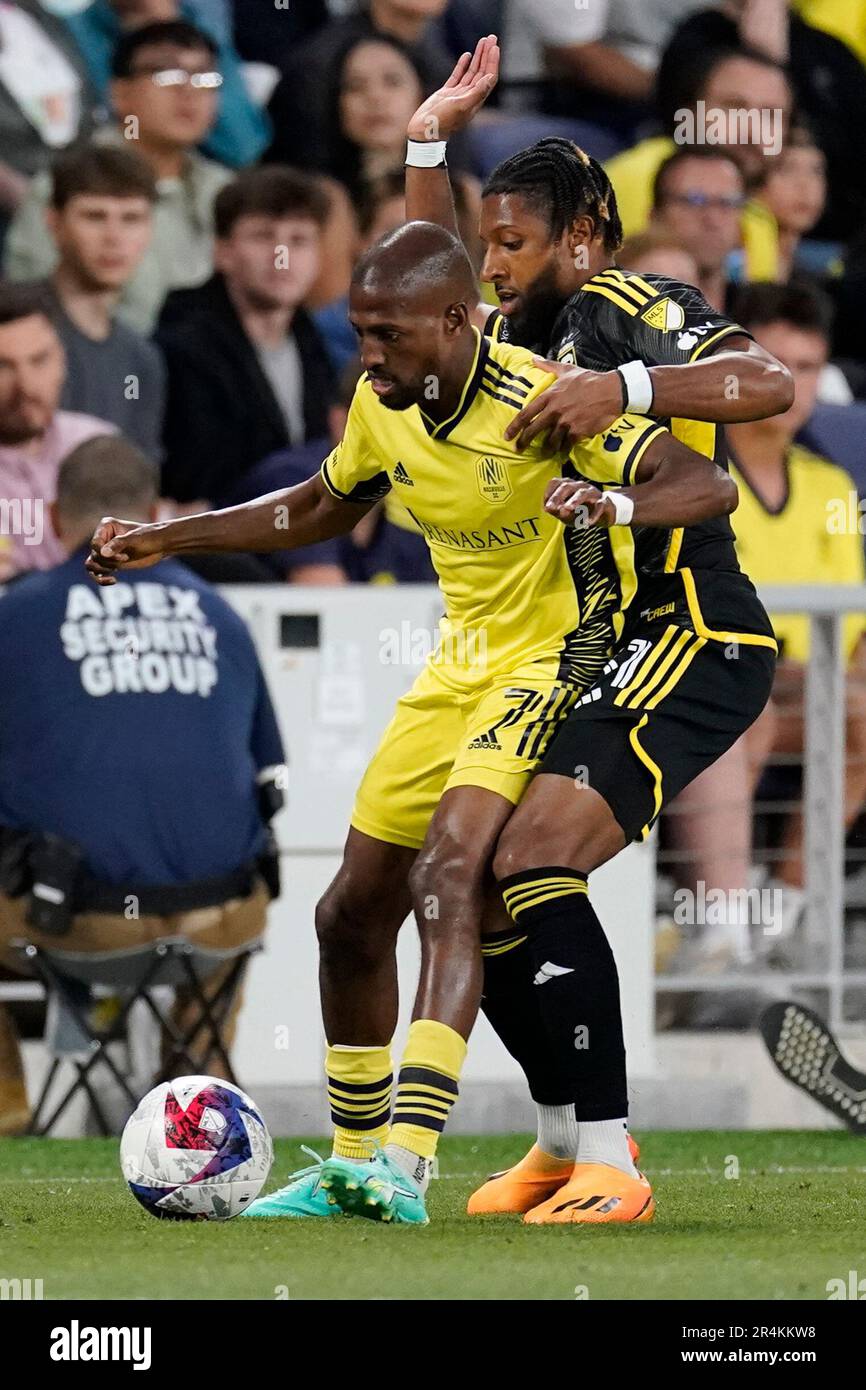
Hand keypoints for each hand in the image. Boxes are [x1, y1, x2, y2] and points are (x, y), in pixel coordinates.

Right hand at [85, 517, 166, 585]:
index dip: (106, 554)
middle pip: (94, 555)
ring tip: (115, 572)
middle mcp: (103, 538)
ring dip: (102, 571)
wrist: (161, 545)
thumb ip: (118, 544)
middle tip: (125, 560)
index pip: (95, 544)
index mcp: (106, 527)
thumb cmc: (149, 536)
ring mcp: (106, 551)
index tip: (124, 557)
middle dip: (108, 562)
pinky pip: (97, 573)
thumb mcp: (135, 539)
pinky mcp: (111, 562)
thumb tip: (103, 553)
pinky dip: (101, 579)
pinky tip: (113, 581)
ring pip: (92, 565)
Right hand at [407, 34, 498, 142]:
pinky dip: (463, 65)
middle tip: (491, 37)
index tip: (495, 47)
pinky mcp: (447, 93)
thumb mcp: (461, 105)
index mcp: (475, 100)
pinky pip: (458, 76)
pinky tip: (467, 55)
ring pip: (471, 72)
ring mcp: (458, 94)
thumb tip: (491, 77)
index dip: (492, 62)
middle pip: (482, 72)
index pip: (488, 77)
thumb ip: (477, 92)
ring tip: (482, 41)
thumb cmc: (443, 121)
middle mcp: (469, 96)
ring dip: (478, 56)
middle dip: (487, 54)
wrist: (424, 130)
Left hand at [505, 360, 625, 451]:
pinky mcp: (578, 432)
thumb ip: (548, 366)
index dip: (515, 426)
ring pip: (550, 441)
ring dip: (546, 449)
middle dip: (524, 441)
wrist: (611, 391)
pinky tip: (562, 452)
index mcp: (550, 396)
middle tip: (518, 448)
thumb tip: (534, 358)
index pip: (527, 413)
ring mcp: (566, 422)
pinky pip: (567, 444)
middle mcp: (555, 410)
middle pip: (534, 430)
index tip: (507, 436)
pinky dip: (564, 449)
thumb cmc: (589, 379)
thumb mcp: (567, 370)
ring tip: (544, 453)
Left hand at [544, 479, 615, 528]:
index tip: (546, 506)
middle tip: (552, 508)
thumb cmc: (582, 512)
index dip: (549, 493)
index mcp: (570, 486)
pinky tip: (587, 522)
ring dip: (574, 500)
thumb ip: (557, 511)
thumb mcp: (567, 514)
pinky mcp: (604, 502)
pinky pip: (600, 505)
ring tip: (567, 509)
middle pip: (567, 486)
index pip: (557, 482)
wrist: (604, 515)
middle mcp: (580, 486)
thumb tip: (548, 509)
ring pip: (583, 493)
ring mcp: (593, 493)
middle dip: (558, 496)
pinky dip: (593, 514)